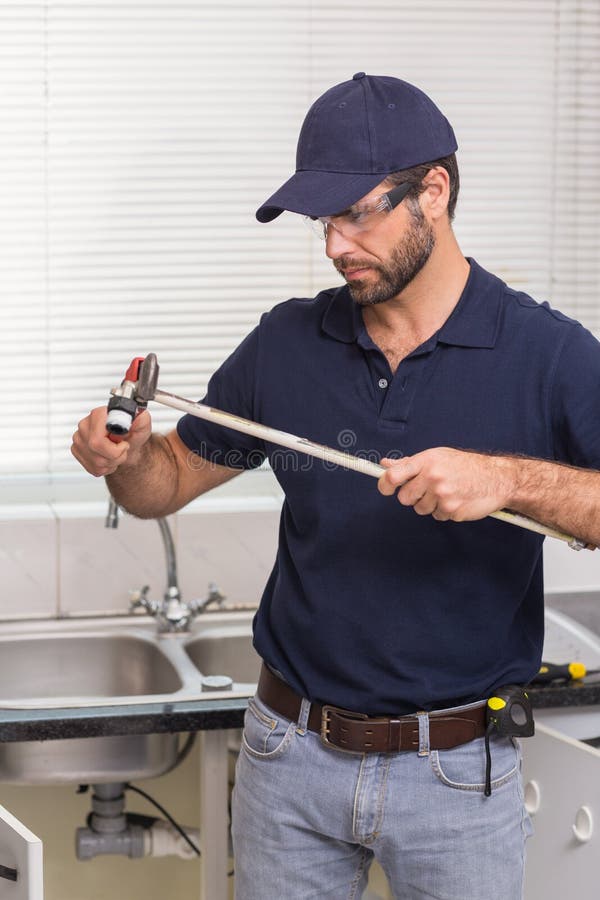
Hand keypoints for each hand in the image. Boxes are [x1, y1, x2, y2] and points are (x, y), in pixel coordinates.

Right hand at [71, 407, 151, 476]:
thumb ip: (142, 420)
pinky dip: (104, 468)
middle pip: (96, 451)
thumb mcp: (142, 426)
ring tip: (117, 455)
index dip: (115, 448)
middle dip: (115, 457)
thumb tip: (139, 416)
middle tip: (123, 451)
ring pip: (95, 462)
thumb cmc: (132, 433)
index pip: (98, 440)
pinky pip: (91, 468)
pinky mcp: (76, 450)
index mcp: (99, 414)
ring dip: (111, 463)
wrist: (126, 444)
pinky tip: (108, 458)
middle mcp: (85, 424)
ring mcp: (78, 438)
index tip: (124, 444)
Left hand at [377, 448, 516, 521]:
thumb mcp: (437, 457)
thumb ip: (410, 463)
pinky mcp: (452, 510)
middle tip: (427, 489)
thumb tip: (385, 464)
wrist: (497, 478)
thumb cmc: (466, 466)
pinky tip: (456, 500)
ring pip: (420, 509)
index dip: (384, 484)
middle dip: (413, 496)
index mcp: (427, 461)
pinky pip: (437, 516)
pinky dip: (444, 511)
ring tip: (446, 493)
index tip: (385, 488)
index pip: (394, 475)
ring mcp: (442, 495)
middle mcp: (433, 477)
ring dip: (430, 505)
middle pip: (405, 498)